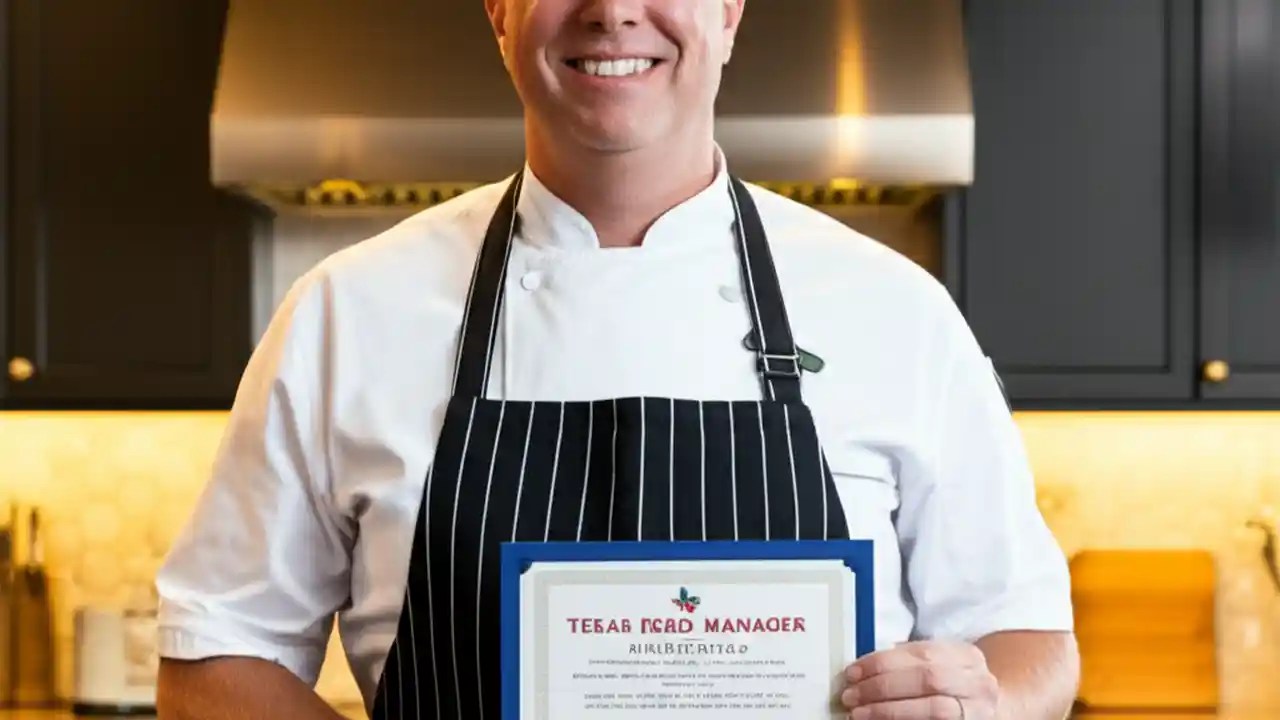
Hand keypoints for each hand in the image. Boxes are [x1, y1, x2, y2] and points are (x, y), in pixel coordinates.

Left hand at [839, 640, 999, 718]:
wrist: (995, 710)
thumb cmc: (956, 685)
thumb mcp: (943, 663)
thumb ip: (911, 661)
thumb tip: (864, 668)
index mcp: (967, 656)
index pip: (921, 653)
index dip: (883, 662)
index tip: (853, 672)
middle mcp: (978, 683)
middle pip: (928, 679)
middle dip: (883, 686)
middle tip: (851, 695)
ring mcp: (978, 711)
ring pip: (934, 710)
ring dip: (889, 711)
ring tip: (860, 713)